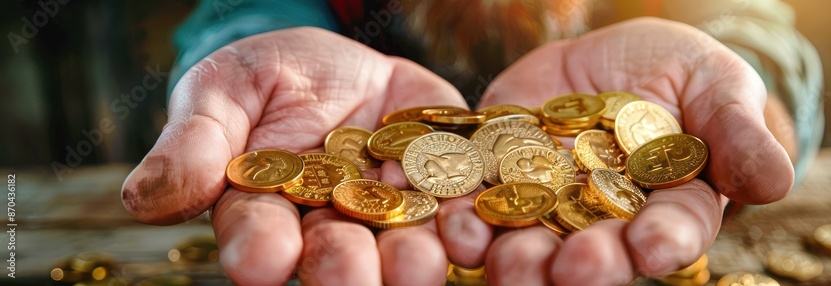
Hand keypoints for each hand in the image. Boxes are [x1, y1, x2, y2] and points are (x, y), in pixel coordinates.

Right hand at [120, 27, 465, 284]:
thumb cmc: (270, 78)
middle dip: (341, 267)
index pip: (258, 237)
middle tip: (346, 271)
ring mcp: (394, 211)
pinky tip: (473, 232)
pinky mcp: (446, 187)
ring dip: (409, 261)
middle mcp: (333, 226)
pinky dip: (467, 223)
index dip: (258, 249)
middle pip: (336, 257)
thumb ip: (197, 140)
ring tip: (416, 263)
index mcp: (268, 211)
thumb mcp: (226, 88)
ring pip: (400, 247)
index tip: (258, 261)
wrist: (343, 65)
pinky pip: (460, 210)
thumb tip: (145, 197)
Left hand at [434, 18, 794, 284]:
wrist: (610, 60)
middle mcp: (605, 223)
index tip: (654, 246)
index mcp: (669, 209)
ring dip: (518, 257)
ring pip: (532, 245)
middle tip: (573, 268)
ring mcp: (546, 207)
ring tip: (507, 257)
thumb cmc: (681, 76)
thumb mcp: (717, 86)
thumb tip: (777, 181)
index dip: (665, 241)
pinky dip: (462, 219)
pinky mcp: (496, 181)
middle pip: (597, 254)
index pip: (673, 232)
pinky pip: (476, 206)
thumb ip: (739, 133)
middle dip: (586, 264)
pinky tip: (453, 221)